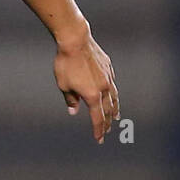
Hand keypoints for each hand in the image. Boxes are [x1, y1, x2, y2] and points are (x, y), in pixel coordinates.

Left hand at [53, 28, 118, 143]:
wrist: (75, 41)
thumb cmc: (66, 64)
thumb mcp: (64, 85)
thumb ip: (71, 100)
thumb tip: (74, 110)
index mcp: (92, 95)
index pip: (98, 118)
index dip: (98, 130)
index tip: (99, 138)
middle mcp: (103, 88)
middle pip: (108, 110)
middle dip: (107, 122)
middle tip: (107, 131)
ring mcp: (108, 77)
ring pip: (114, 97)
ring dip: (114, 109)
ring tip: (115, 117)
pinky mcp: (108, 67)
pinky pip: (112, 83)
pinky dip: (112, 92)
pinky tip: (111, 93)